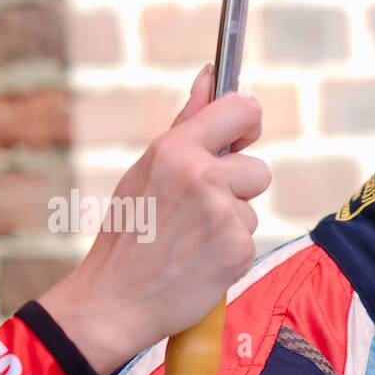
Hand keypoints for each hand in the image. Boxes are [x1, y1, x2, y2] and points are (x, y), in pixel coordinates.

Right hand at [39, 65, 271, 374]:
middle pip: (258, 168)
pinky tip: (199, 260)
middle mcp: (203, 176)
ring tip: (192, 238)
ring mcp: (224, 214)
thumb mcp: (148, 170)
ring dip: (232, 222)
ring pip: (252, 207)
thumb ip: (188, 124)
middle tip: (198, 210)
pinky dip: (230, 251)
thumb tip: (212, 75)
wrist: (116, 299)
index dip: (248, 122)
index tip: (242, 135)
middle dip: (238, 188)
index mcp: (175, 149)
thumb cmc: (130, 231)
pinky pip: (250, 238)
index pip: (243, 110)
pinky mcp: (239, 249)